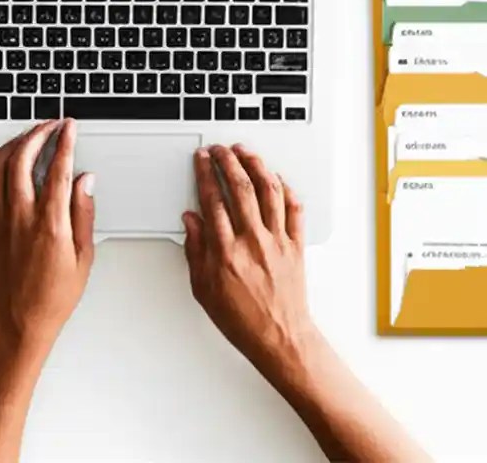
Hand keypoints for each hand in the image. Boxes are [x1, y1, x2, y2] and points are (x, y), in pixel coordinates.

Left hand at [0, 119, 94, 351]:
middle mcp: (21, 217)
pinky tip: (6, 157)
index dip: (65, 143)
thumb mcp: (84, 256)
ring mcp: (0, 219)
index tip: (70, 128)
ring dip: (14, 144)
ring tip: (30, 134)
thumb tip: (86, 182)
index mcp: (50, 225)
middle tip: (52, 124)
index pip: (58, 170)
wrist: (19, 319)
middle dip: (38, 134)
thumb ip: (84, 214)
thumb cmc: (53, 296)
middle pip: (23, 160)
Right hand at [182, 144, 315, 371]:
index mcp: (226, 251)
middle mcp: (253, 241)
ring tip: (246, 152)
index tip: (201, 160)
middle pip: (240, 187)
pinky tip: (277, 178)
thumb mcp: (203, 288)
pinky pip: (294, 209)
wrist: (279, 337)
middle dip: (227, 161)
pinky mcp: (296, 246)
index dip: (205, 173)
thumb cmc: (242, 319)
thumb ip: (195, 250)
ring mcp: (277, 241)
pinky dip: (286, 189)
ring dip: (256, 165)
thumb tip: (191, 220)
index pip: (212, 199)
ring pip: (268, 190)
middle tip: (220, 150)